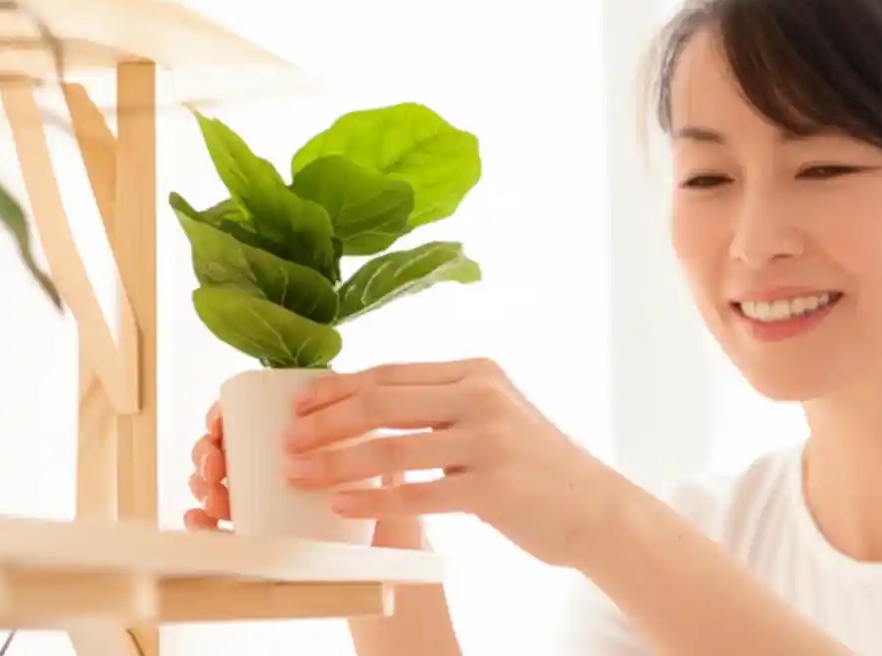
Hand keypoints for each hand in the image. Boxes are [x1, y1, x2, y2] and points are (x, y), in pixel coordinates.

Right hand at [184, 402, 427, 549]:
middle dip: (206, 455)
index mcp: (295, 446)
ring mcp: (260, 508)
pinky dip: (201, 522)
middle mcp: (271, 473)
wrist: (398, 562)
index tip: (218, 426)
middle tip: (216, 467)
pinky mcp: (256, 543)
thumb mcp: (385, 462)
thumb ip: (372, 427)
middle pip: (223, 454)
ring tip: (213, 495)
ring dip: (202, 485)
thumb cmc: (390, 507)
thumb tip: (357, 393)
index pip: (244, 424)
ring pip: (215, 488)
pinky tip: (197, 519)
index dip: (220, 420)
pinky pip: (218, 531)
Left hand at [282, 358, 632, 567]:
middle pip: (382, 403)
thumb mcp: (495, 415)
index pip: (391, 373)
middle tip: (286, 441)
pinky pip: (416, 495)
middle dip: (324, 422)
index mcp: (478, 372)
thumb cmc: (535, 466)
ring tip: (297, 475)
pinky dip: (372, 501)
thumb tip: (368, 406)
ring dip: (335, 462)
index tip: (297, 405)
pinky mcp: (493, 489)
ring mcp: (489, 442)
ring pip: (391, 449)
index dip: (337, 388)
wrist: (595, 508)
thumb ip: (443, 404)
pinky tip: (340, 506)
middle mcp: (482, 398)